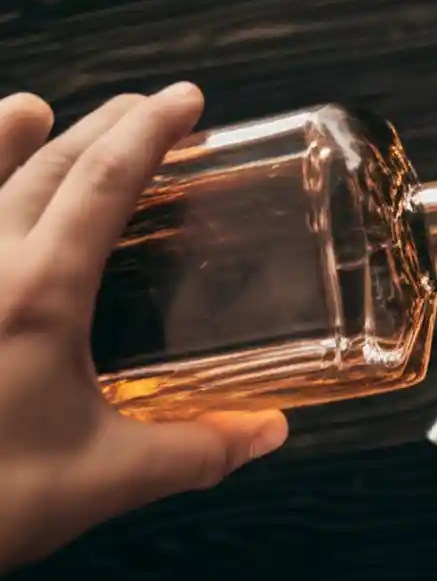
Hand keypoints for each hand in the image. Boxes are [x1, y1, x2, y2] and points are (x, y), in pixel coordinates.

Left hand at [0, 84, 287, 570]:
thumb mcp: (104, 478)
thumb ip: (196, 450)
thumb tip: (266, 432)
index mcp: (37, 295)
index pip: (104, 182)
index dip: (149, 130)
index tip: (185, 101)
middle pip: (45, 166)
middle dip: (100, 126)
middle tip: (143, 108)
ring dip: (5, 138)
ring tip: (30, 109)